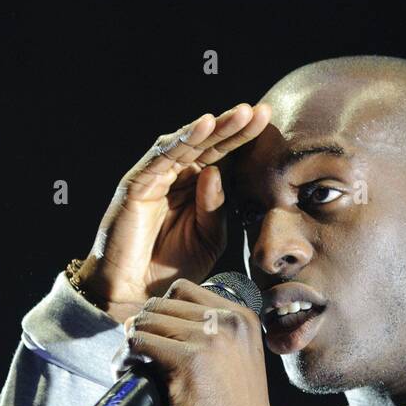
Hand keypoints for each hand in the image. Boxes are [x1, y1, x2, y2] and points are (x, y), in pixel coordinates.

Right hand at [77, 103, 271, 323]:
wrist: (136, 293)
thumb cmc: (171, 268)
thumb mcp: (208, 239)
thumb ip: (216, 207)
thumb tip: (216, 171)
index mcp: (195, 188)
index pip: (223, 157)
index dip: (243, 139)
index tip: (269, 122)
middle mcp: (175, 176)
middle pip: (209, 144)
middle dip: (234, 126)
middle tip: (262, 111)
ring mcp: (156, 177)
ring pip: (187, 143)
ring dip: (214, 127)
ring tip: (241, 114)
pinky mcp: (138, 182)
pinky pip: (162, 155)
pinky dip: (183, 139)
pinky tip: (205, 126)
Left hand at [119, 278, 272, 405]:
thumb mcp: (235, 360)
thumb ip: (209, 335)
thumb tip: (153, 321)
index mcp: (241, 318)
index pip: (184, 291)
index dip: (162, 312)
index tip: (158, 337)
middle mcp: (228, 322)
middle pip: (161, 303)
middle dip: (144, 327)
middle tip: (139, 354)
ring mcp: (209, 338)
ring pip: (146, 320)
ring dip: (132, 342)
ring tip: (133, 364)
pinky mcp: (188, 360)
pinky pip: (139, 342)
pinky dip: (126, 357)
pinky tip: (129, 372)